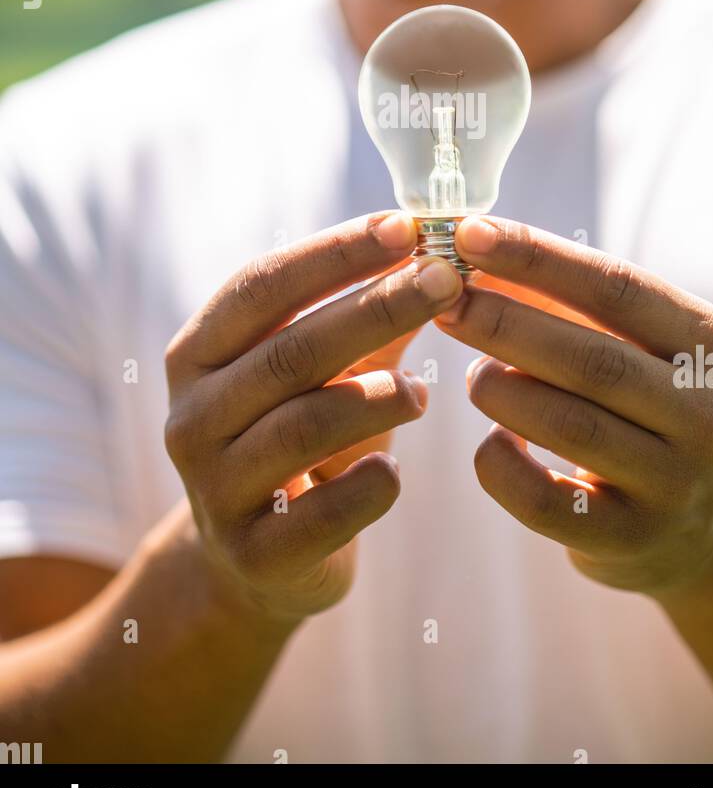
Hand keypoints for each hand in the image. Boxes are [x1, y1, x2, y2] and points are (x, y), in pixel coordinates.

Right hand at [164, 211, 462, 627]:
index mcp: (196, 355)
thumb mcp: (320, 370)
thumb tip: (443, 245)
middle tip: (445, 282)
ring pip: (305, 425)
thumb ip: (367, 312)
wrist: (256, 561)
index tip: (407, 226)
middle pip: (290, 351)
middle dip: (376, 308)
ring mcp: (215, 490)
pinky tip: (393, 471)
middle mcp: (191, 417)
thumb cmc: (298, 434)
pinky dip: (369, 485)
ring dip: (378, 397)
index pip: (261, 286)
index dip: (335, 252)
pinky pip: (324, 513)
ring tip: (425, 393)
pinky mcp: (255, 556)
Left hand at [434, 215, 712, 596]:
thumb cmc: (647, 408)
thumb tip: (473, 248)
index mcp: (711, 344)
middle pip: (591, 358)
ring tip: (476, 376)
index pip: (616, 286)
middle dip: (503, 322)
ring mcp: (675, 484)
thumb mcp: (637, 347)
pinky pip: (541, 501)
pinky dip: (499, 463)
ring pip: (566, 425)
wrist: (704, 530)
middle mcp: (706, 413)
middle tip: (443, 300)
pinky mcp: (631, 541)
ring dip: (500, 390)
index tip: (467, 233)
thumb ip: (565, 301)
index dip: (536, 257)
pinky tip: (494, 444)